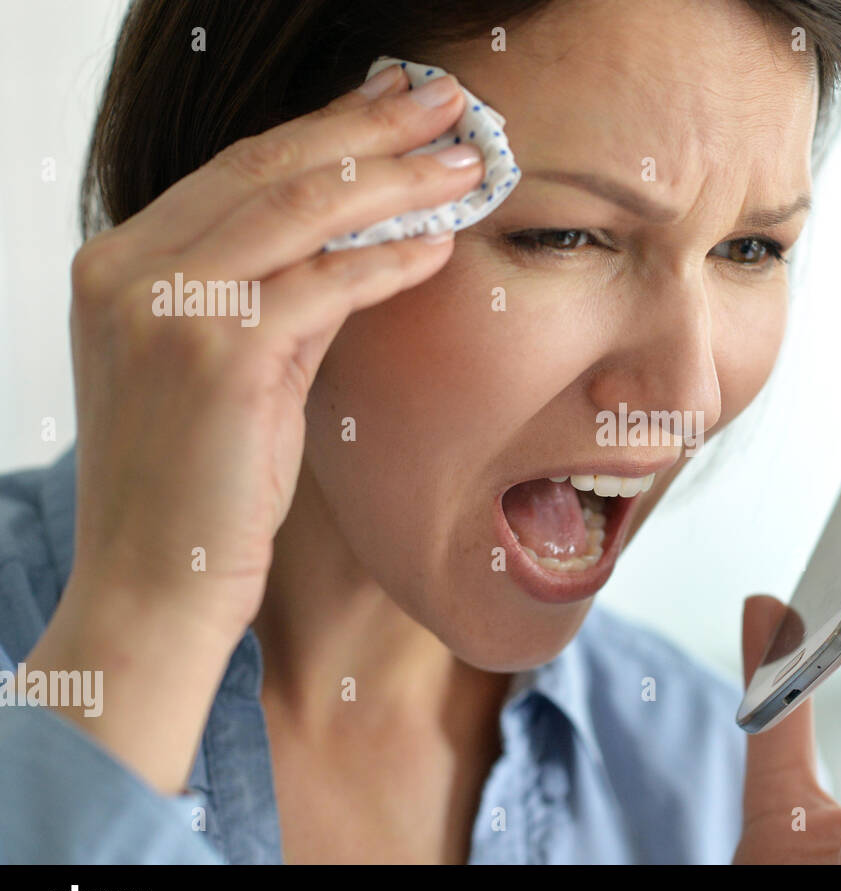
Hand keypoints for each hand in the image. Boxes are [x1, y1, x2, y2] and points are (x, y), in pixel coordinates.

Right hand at [63, 64, 481, 644]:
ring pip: (299, 210)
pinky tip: (442, 245)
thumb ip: (275, 302)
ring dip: (396, 180)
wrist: (152, 586)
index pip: (236, 172)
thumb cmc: (201, 489)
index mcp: (120, 266)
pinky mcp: (215, 357)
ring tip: (467, 161)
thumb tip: (360, 244)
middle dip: (368, 128)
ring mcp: (163, 309)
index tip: (390, 106)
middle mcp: (127, 271)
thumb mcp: (229, 373)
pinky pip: (323, 285)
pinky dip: (390, 261)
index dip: (323, 132)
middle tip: (444, 101)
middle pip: (268, 168)